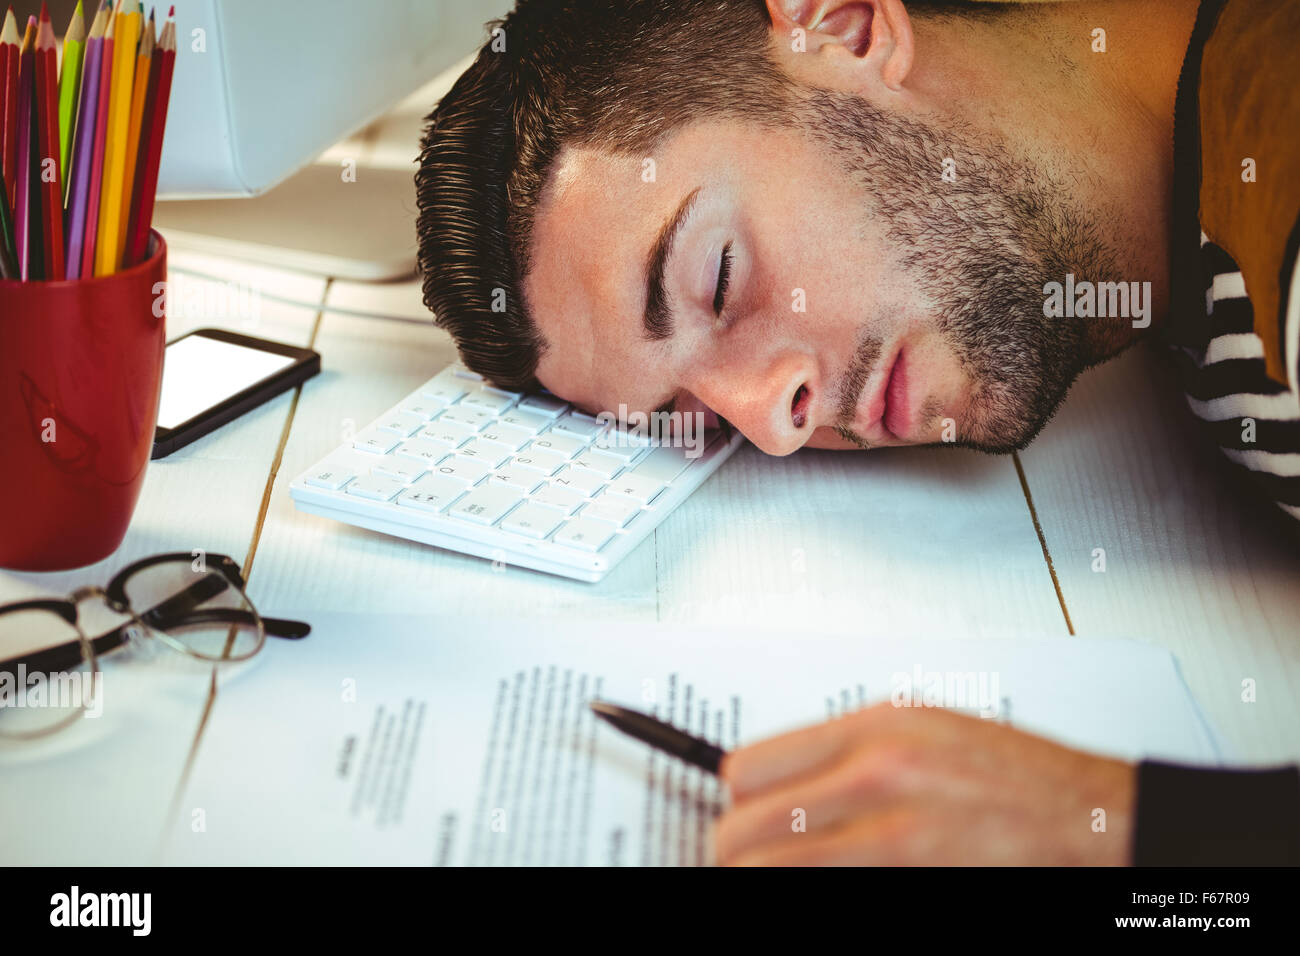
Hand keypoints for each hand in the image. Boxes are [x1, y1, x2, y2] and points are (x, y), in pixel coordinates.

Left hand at [714, 702, 1134, 864]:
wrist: (1092, 818)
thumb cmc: (1018, 776)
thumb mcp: (926, 729)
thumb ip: (852, 748)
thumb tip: (785, 776)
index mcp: (875, 727)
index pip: (750, 765)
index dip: (737, 797)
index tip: (739, 811)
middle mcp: (876, 774)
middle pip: (746, 824)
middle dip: (735, 847)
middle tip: (740, 857)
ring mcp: (894, 833)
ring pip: (771, 867)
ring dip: (764, 873)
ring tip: (772, 872)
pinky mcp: (910, 876)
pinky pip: (825, 888)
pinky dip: (810, 888)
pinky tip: (825, 878)